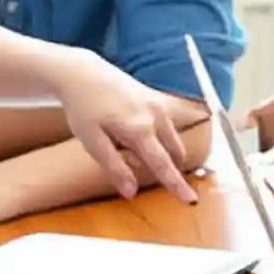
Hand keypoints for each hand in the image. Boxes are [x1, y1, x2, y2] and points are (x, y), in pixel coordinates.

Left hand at [53, 50, 195, 203]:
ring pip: (174, 139)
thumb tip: (131, 192)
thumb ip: (114, 167)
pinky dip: (166, 138)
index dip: (176, 184)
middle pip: (174, 152)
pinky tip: (146, 137)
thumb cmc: (83, 107)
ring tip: (148, 158)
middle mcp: (156, 116)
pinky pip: (171, 124)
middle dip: (173, 169)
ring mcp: (160, 105)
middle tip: (165, 183)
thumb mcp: (92, 141)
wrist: (83, 74)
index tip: (190, 200)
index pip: (162, 165)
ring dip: (169, 154)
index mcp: (140, 129)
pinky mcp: (158, 98)